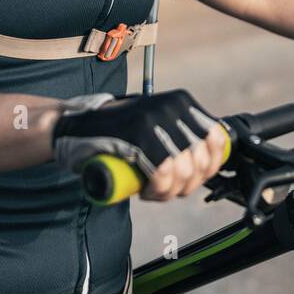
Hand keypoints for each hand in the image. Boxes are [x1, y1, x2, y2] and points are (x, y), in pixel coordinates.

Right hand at [51, 88, 229, 201]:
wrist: (78, 126)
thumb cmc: (118, 129)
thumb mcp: (157, 120)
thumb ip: (181, 129)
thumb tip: (210, 158)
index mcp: (182, 100)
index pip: (215, 136)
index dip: (211, 164)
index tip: (196, 178)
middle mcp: (173, 106)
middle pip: (200, 158)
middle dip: (188, 184)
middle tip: (168, 190)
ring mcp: (155, 120)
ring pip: (183, 169)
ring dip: (170, 191)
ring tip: (155, 192)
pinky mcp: (138, 136)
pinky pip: (162, 172)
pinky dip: (158, 189)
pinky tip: (147, 191)